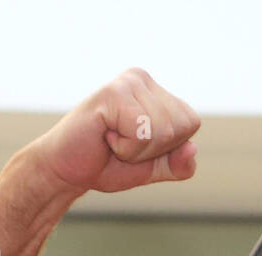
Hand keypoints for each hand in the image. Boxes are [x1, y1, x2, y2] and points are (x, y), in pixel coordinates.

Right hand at [29, 68, 198, 195]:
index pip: (191, 123)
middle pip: (180, 127)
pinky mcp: (113, 92)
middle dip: (153, 150)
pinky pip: (143, 131)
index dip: (168, 148)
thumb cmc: (109, 164)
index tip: (138, 145)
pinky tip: (105, 135)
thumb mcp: (154, 169)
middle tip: (122, 143)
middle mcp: (143, 78)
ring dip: (137, 150)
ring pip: (163, 131)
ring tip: (112, 139)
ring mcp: (128, 81)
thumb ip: (179, 165)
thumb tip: (192, 148)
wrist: (68, 170)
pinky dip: (126, 147)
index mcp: (156, 91)